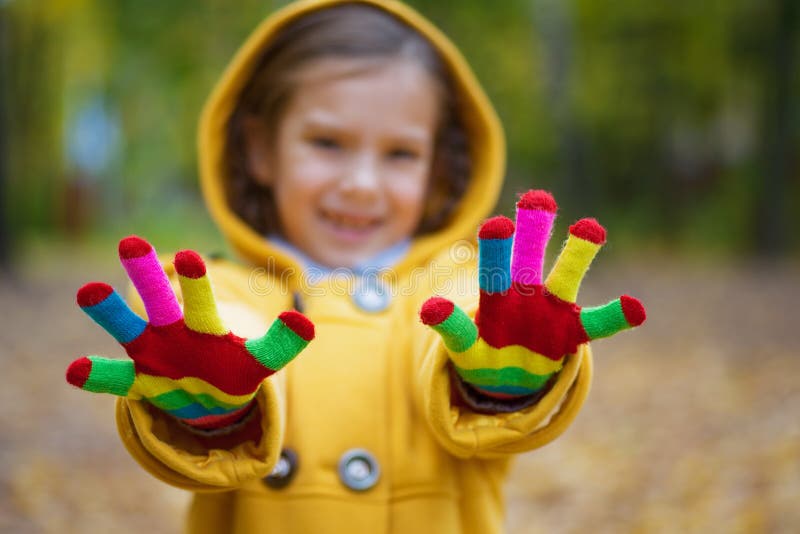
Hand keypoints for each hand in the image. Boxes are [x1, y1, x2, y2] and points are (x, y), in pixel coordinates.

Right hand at [66, 236, 313, 431]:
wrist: (209, 394)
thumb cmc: (233, 369)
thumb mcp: (261, 360)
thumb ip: (282, 343)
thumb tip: (307, 323)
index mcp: (204, 323)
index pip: (200, 300)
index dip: (195, 282)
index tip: (189, 256)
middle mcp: (173, 330)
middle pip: (159, 300)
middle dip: (147, 276)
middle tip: (131, 243)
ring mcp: (152, 353)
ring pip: (129, 328)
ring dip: (112, 313)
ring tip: (90, 291)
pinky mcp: (139, 379)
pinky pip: (116, 379)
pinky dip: (98, 376)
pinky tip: (75, 370)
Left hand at [420, 190, 644, 401]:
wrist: (507, 374)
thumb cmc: (485, 348)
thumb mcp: (464, 341)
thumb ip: (450, 324)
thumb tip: (429, 310)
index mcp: (494, 295)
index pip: (493, 268)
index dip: (494, 253)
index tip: (498, 225)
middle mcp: (521, 297)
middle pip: (525, 261)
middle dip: (530, 234)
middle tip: (538, 200)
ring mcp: (548, 313)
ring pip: (563, 280)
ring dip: (576, 255)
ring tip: (591, 228)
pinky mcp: (568, 334)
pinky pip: (595, 325)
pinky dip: (614, 318)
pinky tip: (636, 309)